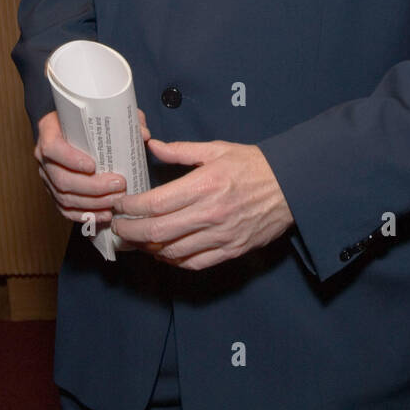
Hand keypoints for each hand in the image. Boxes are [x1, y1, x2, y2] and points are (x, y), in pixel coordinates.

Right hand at [34, 106, 150, 228]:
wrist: (71, 127)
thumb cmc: (87, 118)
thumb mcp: (104, 110)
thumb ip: (124, 118)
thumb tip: (143, 134)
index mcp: (49, 131)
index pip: (53, 148)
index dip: (71, 160)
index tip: (93, 165)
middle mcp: (44, 157)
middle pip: (62, 179)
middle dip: (92, 187)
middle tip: (118, 185)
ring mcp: (47, 177)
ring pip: (65, 198)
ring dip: (92, 203)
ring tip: (116, 201)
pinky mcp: (54, 192)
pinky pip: (65, 210)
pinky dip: (86, 215)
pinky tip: (104, 215)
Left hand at [112, 138, 293, 269]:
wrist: (291, 186)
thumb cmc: (254, 165)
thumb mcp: (217, 149)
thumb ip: (182, 151)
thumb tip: (154, 147)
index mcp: (204, 184)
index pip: (155, 203)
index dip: (130, 208)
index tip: (119, 205)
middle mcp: (210, 213)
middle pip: (157, 232)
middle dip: (130, 232)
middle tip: (118, 227)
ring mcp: (220, 235)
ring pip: (172, 251)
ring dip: (147, 248)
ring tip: (136, 240)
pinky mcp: (230, 250)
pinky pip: (194, 263)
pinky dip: (173, 261)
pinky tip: (164, 252)